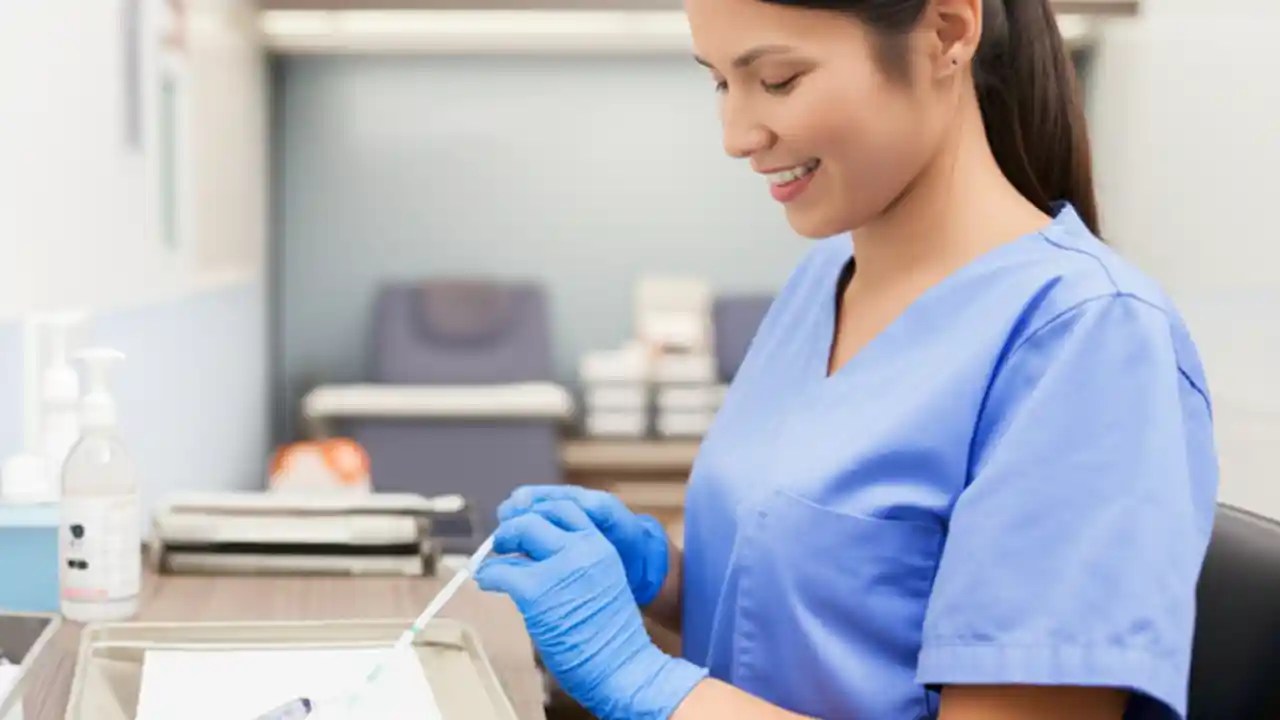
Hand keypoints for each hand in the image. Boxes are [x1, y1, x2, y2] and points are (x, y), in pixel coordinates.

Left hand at [476, 500, 706, 719]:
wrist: (623, 669)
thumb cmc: (611, 639)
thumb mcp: (604, 584)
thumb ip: (578, 564)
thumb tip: (537, 559)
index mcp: (601, 546)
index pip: (565, 509)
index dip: (539, 514)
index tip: (526, 525)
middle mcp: (583, 548)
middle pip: (539, 515)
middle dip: (516, 524)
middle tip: (504, 540)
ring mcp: (559, 568)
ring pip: (519, 532)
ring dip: (500, 547)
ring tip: (493, 564)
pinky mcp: (536, 592)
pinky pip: (501, 570)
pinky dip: (488, 575)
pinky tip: (488, 582)